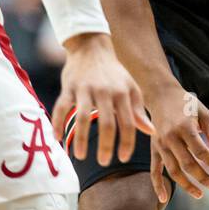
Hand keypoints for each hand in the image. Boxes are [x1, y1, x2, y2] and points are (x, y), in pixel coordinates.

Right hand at [52, 33, 149, 166]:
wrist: (92, 47)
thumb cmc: (114, 73)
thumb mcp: (130, 88)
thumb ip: (138, 111)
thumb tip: (151, 132)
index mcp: (122, 93)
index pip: (128, 123)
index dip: (126, 142)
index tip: (123, 158)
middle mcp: (104, 92)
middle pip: (106, 123)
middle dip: (106, 145)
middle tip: (104, 162)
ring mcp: (85, 89)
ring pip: (82, 117)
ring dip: (81, 139)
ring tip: (81, 156)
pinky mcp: (68, 87)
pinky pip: (61, 107)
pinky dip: (57, 123)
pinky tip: (57, 138)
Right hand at [146, 82, 208, 202]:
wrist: (160, 94)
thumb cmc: (185, 103)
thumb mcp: (203, 111)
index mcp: (184, 126)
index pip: (200, 150)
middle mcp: (170, 137)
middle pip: (187, 164)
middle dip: (202, 177)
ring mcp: (160, 144)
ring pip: (173, 170)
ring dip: (186, 185)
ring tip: (200, 194)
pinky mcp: (154, 148)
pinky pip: (154, 170)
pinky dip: (157, 186)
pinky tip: (164, 199)